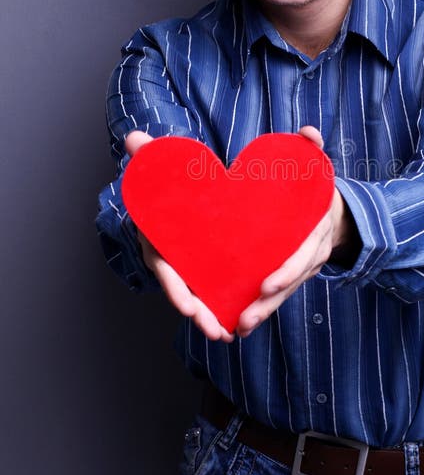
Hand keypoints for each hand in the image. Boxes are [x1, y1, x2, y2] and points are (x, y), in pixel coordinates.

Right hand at [124, 131, 234, 342]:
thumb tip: (133, 139)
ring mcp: (187, 263)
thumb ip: (151, 155)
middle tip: (216, 331)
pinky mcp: (204, 265)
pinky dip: (222, 306)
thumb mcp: (164, 168)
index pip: (163, 267)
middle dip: (198, 313)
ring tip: (229, 335)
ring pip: (198, 296)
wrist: (182, 184)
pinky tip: (239, 325)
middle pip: (182, 290)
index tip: (188, 306)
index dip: (175, 288)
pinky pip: (212, 290)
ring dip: (211, 317)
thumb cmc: (170, 178)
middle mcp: (169, 255)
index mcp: (156, 236)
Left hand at [236, 126, 357, 337]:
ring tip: (238, 328)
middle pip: (291, 283)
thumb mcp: (318, 167)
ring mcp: (303, 266)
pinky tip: (237, 325)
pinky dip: (262, 310)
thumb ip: (310, 149)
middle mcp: (313, 253)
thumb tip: (309, 134)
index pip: (303, 255)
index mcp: (317, 230)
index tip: (266, 286)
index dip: (287, 272)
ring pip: (283, 294)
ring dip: (262, 313)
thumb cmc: (317, 186)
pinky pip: (278, 295)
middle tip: (245, 318)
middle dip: (269, 303)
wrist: (337, 210)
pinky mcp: (291, 274)